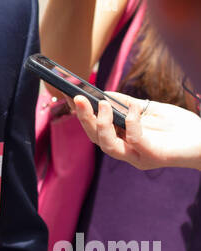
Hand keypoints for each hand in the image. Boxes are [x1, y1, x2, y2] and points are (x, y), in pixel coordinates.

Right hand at [70, 92, 200, 170]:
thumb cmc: (179, 126)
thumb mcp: (148, 110)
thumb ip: (126, 104)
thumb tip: (103, 93)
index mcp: (125, 141)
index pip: (97, 130)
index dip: (82, 115)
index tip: (72, 97)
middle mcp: (129, 152)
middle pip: (97, 138)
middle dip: (84, 118)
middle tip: (77, 98)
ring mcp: (139, 156)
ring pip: (108, 146)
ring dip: (101, 124)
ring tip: (101, 104)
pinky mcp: (153, 156)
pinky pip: (134, 140)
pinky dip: (131, 122)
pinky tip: (133, 108)